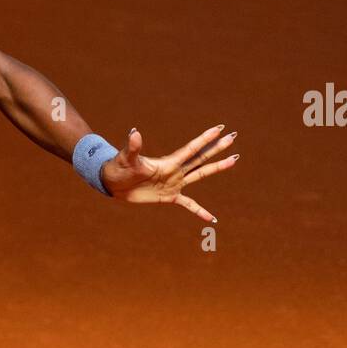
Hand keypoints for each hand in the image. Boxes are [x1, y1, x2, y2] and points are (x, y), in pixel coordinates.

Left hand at [100, 124, 239, 222]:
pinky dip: (200, 211)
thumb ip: (133, 148)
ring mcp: (174, 183)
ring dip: (216, 168)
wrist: (112, 184)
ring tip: (233, 160)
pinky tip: (211, 219)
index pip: (191, 149)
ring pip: (200, 175)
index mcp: (168, 162)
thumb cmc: (118, 169)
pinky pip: (189, 205)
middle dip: (217, 149)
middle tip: (233, 137)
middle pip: (201, 158)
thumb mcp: (126, 159)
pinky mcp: (169, 197)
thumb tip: (134, 132)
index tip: (220, 129)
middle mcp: (175, 171)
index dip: (205, 139)